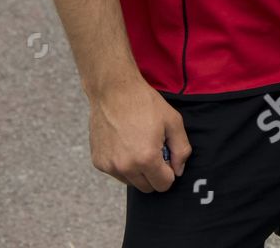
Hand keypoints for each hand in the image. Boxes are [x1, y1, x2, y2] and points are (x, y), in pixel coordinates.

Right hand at [88, 75, 190, 192]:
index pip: (163, 185)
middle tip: (155, 150)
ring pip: (131, 182)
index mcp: (146, 159)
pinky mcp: (98, 162)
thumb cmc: (146, 104)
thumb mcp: (173, 122)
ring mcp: (109, 166)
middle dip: (155, 174)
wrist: (114, 92)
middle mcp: (125, 167)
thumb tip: (178, 170)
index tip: (167, 157)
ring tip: (139, 145)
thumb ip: (181, 150)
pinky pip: (116, 173)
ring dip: (138, 171)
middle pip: (147, 187)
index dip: (170, 172)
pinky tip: (125, 143)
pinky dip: (123, 164)